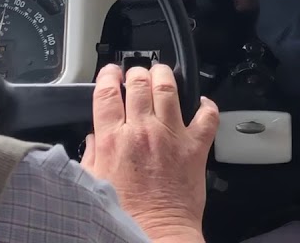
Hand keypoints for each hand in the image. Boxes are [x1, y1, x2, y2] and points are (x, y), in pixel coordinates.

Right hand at [83, 64, 219, 242]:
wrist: (157, 233)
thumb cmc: (127, 214)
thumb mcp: (94, 182)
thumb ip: (91, 155)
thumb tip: (93, 138)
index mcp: (113, 139)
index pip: (108, 92)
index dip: (108, 76)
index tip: (111, 73)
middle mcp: (142, 131)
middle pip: (139, 83)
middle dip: (136, 72)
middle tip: (136, 74)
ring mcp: (171, 135)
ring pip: (168, 88)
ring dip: (164, 76)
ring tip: (162, 75)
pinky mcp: (195, 146)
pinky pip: (207, 116)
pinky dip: (206, 105)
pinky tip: (201, 102)